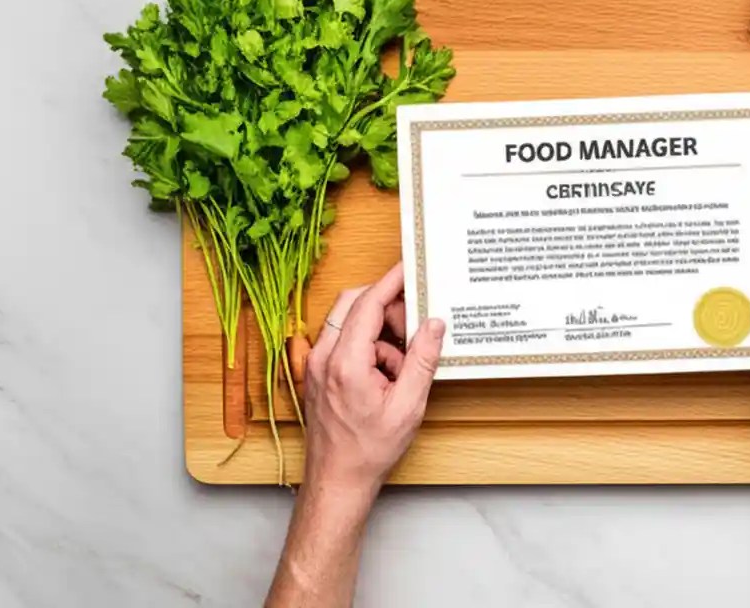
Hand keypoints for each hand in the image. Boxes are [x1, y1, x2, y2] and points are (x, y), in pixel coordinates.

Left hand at [301, 263, 445, 506]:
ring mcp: (316, 364)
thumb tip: (434, 325)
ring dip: (379, 334)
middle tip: (414, 329)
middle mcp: (323, 357)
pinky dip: (368, 348)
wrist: (337, 480)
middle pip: (354, 305)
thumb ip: (422, 360)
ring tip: (400, 369)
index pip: (368, 304)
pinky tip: (385, 378)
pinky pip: (343, 342)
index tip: (409, 269)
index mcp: (345, 363)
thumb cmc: (368, 450)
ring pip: (349, 323)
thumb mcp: (408, 406)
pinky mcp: (316, 372)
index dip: (391, 282)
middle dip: (387, 309)